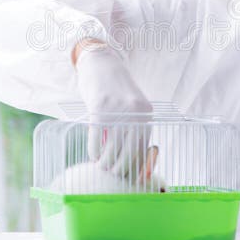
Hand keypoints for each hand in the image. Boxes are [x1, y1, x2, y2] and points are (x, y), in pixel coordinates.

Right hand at [74, 41, 152, 178]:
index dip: (135, 165)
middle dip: (120, 168)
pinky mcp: (98, 109)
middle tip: (112, 172)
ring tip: (101, 165)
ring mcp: (116, 110)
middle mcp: (134, 112)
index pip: (142, 148)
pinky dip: (94, 151)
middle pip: (128, 152)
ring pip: (112, 149)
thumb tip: (133, 161)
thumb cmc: (116, 89)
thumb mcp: (132, 107)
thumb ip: (134, 128)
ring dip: (105, 162)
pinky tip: (93, 155)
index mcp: (146, 113)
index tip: (129, 175)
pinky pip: (96, 139)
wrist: (101, 64)